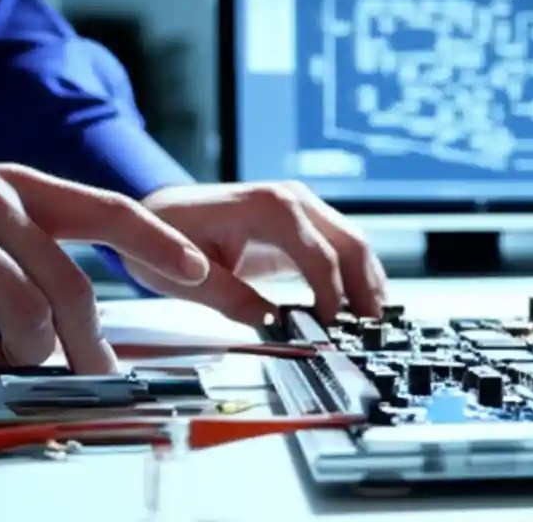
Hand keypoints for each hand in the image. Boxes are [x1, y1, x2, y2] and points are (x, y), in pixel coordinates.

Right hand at [0, 164, 209, 372]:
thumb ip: (28, 247)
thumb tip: (75, 313)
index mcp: (20, 187)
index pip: (110, 212)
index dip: (161, 243)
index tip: (201, 271)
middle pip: (73, 285)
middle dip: (88, 343)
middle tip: (93, 373)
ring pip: (25, 312)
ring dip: (19, 350)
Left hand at [122, 182, 386, 324]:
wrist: (161, 210)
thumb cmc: (168, 235)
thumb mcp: (186, 274)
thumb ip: (229, 297)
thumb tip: (272, 322)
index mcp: (270, 208)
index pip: (322, 255)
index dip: (333, 297)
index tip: (332, 330)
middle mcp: (294, 200)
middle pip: (352, 244)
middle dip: (366, 290)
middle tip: (371, 331)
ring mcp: (302, 208)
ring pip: (354, 243)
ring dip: (367, 282)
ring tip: (370, 323)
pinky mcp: (301, 223)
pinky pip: (339, 247)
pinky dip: (353, 275)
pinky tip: (355, 305)